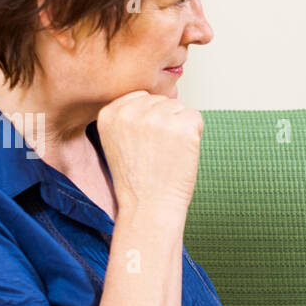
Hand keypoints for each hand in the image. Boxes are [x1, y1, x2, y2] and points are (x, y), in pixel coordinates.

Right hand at [96, 90, 203, 215]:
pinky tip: (181, 154)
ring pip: (180, 108)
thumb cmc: (138, 180)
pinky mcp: (181, 126)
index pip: (142, 98)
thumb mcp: (118, 141)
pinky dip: (195, 136)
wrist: (148, 207)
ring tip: (168, 154)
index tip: (146, 144)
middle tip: (158, 152)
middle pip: (162, 101)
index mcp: (110, 112)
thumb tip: (157, 100)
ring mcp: (156, 117)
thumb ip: (129, 117)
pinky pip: (196, 117)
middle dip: (166, 123)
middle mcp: (131, 111)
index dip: (151, 121)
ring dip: (181, 129)